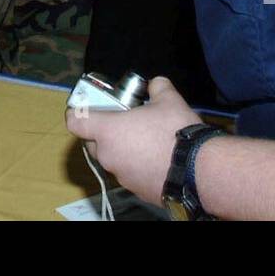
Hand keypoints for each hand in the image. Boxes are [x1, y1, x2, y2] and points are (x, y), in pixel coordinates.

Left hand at [65, 76, 199, 203]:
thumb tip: (156, 83)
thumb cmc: (175, 131)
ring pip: (113, 160)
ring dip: (123, 151)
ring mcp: (122, 176)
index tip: (85, 109)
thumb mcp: (169, 99)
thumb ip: (158, 87)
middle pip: (94, 143)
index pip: (75, 122)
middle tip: (124, 124)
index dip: (77, 113)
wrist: (199, 172)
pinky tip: (157, 160)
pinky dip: (137, 167)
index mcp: (108, 131)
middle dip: (105, 134)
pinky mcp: (137, 191)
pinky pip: (130, 175)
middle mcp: (109, 156)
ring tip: (145, 143)